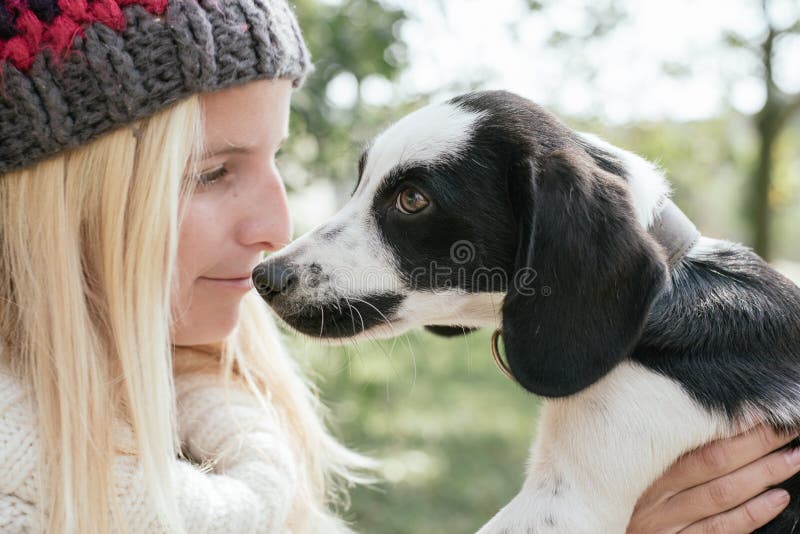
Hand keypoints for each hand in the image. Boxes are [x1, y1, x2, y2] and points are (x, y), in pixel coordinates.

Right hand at [628, 425, 799, 532]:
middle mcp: (652, 490)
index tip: (760, 407)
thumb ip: (649, 444)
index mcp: (639, 462)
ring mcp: (665, 521)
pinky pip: (721, 529)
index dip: (731, 422)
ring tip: (793, 458)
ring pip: (723, 493)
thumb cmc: (615, 493)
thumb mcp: (622, 465)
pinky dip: (753, 513)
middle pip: (713, 461)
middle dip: (757, 443)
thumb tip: (689, 415)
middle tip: (789, 427)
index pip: (693, 437)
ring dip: (764, 474)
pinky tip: (776, 499)